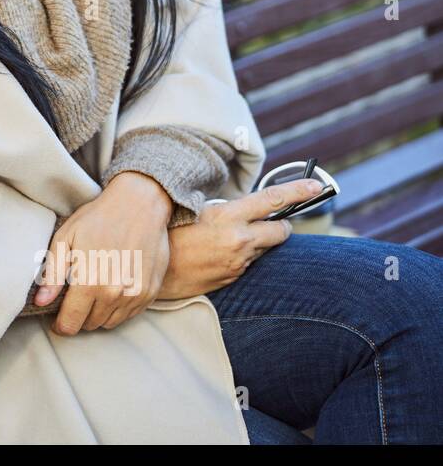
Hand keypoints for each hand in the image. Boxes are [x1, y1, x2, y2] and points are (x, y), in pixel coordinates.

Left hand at [38, 171, 173, 335]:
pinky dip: (118, 307)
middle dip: (79, 315)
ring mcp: (135, 295)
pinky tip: (113, 286)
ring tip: (95, 288)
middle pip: (89, 325)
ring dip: (98, 313)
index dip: (60, 325)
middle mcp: (114, 294)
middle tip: (76, 295)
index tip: (57, 318)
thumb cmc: (98, 218)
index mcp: (89, 283)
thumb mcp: (66, 238)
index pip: (70, 324)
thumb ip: (52, 274)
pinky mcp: (150, 292)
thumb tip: (40, 302)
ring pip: (109, 322)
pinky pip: (129, 314)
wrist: (139, 205)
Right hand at [158, 178, 324, 298]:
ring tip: (229, 237)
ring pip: (264, 248)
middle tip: (272, 219)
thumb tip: (239, 206)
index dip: (298, 191)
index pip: (273, 200)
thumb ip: (222, 209)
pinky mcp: (232, 278)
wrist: (148, 271)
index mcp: (228, 218)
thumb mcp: (191, 210)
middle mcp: (238, 241)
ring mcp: (237, 263)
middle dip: (280, 224)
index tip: (317, 187)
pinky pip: (247, 263)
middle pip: (280, 230)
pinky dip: (241, 255)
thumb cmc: (165, 233)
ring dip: (256, 241)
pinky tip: (217, 252)